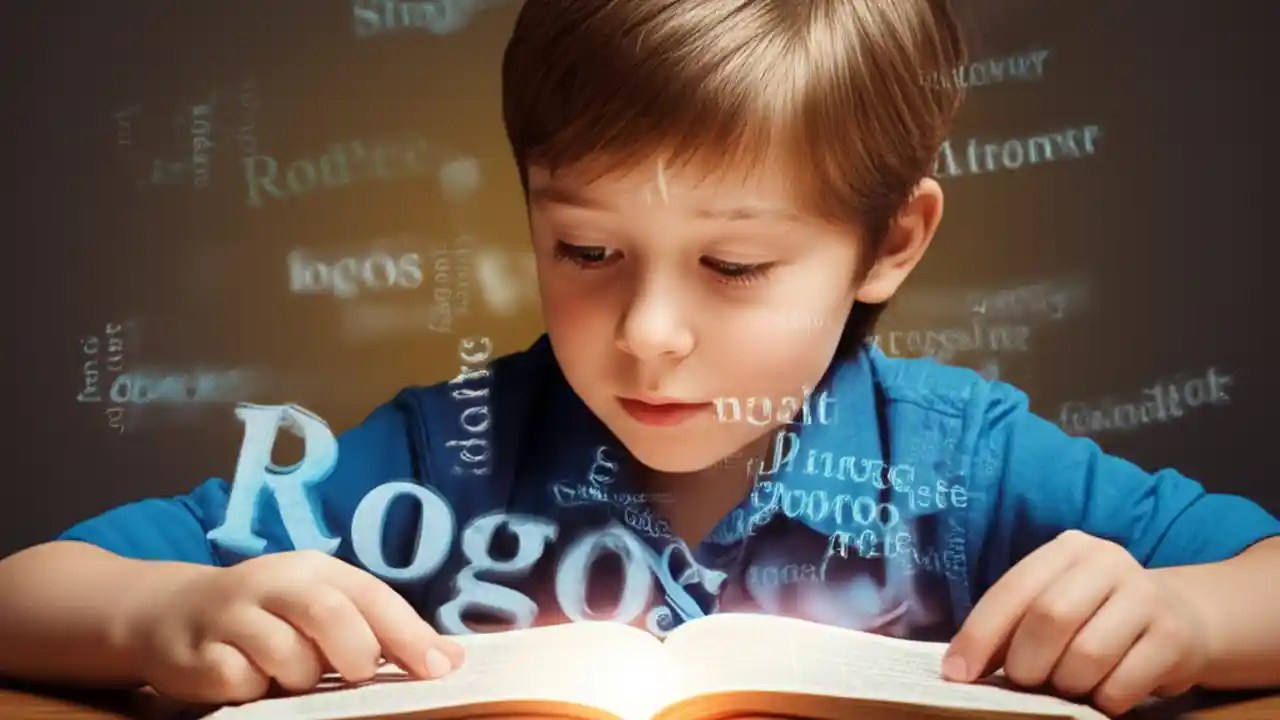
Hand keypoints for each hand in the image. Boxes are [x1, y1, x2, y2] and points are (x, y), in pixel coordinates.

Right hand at [126, 549, 464, 703]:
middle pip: (329, 614)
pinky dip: (256, 690)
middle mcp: (274, 582)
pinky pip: (242, 682)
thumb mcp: (324, 609)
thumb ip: (381, 630)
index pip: (372, 596)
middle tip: (358, 675)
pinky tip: (249, 679)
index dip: (409, 634)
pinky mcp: (199, 653)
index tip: (440, 669)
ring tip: (290, 675)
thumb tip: (451, 659)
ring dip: (301, 677)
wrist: (172, 615)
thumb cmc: (269, 617)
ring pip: (287, 656)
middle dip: (355, 653)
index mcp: (315, 569)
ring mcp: (232, 616)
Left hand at [942, 530, 1208, 715]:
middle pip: (1050, 618)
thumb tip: (961, 666)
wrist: (1184, 618)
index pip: (1012, 591)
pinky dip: (1102, 700)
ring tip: (1069, 684)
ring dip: (1066, 684)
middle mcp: (1108, 562)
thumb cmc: (1097, 615)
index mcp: (1067, 549)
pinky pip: (1121, 685)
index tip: (956, 673)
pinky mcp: (1174, 637)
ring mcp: (1146, 596)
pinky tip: (1104, 692)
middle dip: (1026, 663)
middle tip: (1025, 682)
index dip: (980, 635)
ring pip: (1086, 656)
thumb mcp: (1054, 602)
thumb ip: (1013, 624)